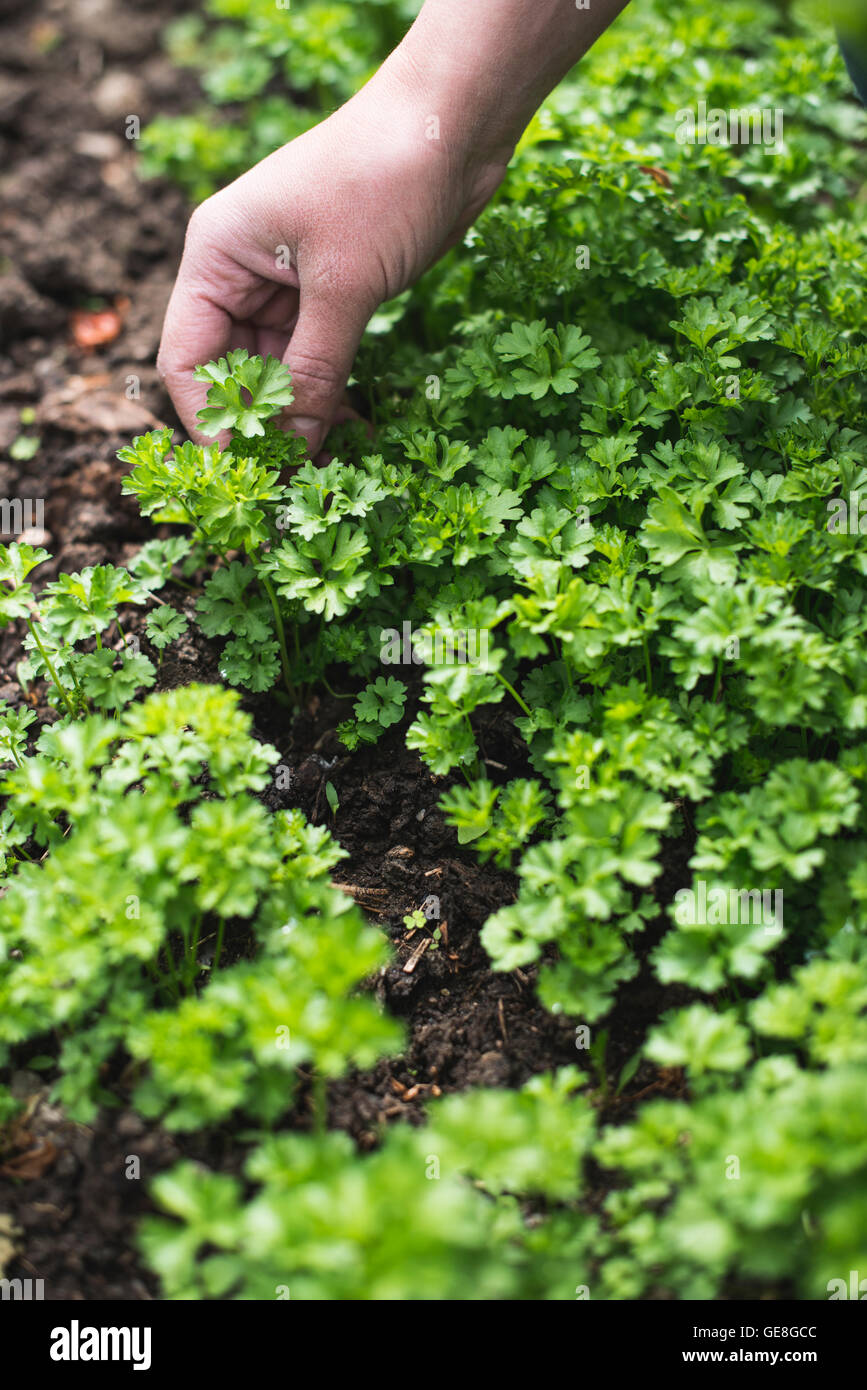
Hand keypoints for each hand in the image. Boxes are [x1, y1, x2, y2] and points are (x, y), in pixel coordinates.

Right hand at [157, 65, 508, 452]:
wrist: (455, 122)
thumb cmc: (385, 179)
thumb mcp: (345, 286)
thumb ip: (314, 370)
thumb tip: (291, 445)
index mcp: (217, 256)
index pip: (188, 359)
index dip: (214, 421)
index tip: (250, 472)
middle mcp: (241, 271)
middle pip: (231, 373)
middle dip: (263, 428)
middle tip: (296, 482)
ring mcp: (286, 283)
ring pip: (278, 374)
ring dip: (301, 420)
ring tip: (330, 470)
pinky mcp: (331, 292)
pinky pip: (317, 360)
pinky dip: (331, 397)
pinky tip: (354, 435)